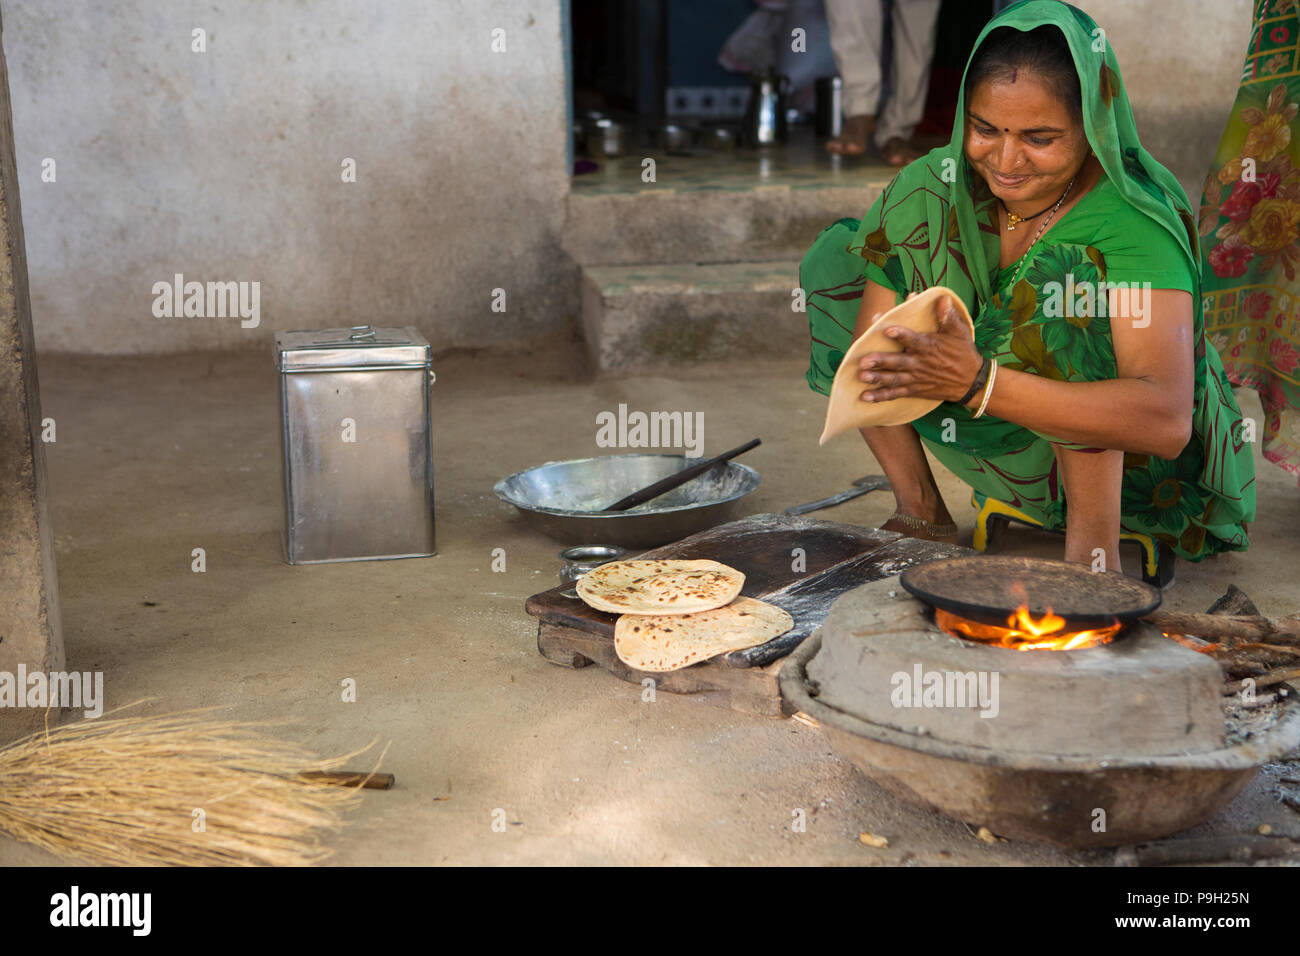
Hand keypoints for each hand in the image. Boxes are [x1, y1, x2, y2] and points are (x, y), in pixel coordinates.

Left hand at [857, 294, 983, 403]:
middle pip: (898, 362)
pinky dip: (881, 395)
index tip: (887, 330)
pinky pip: (896, 394)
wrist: (971, 382)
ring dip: (877, 378)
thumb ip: (948, 317)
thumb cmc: (963, 353)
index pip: (913, 340)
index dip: (901, 335)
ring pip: (894, 378)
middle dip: (881, 361)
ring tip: (862, 376)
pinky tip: (865, 396)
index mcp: (928, 346)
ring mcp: (916, 378)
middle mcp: (920, 363)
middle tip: (864, 361)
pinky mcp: (914, 389)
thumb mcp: (959, 332)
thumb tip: (942, 298)